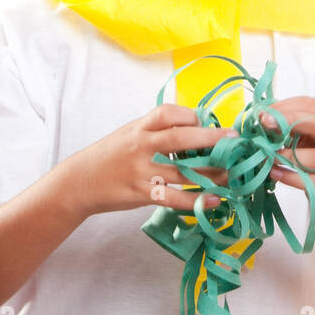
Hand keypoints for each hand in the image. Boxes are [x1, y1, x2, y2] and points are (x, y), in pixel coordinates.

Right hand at [67, 103, 238, 216]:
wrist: (79, 182)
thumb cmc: (111, 155)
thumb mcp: (131, 133)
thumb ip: (158, 129)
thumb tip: (198, 126)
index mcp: (140, 127)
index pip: (168, 113)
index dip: (191, 116)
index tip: (205, 122)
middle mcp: (141, 146)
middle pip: (180, 139)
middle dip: (211, 139)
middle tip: (235, 141)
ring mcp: (141, 171)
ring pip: (183, 172)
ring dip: (211, 173)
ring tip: (233, 173)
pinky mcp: (142, 193)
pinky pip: (173, 197)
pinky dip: (195, 200)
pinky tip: (214, 200)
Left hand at [260, 97, 314, 210]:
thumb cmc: (313, 157)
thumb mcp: (302, 138)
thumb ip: (287, 128)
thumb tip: (262, 119)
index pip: (311, 105)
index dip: (286, 106)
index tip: (262, 112)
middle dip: (289, 121)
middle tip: (264, 123)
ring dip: (287, 156)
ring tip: (268, 156)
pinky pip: (313, 182)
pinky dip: (291, 178)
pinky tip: (275, 173)